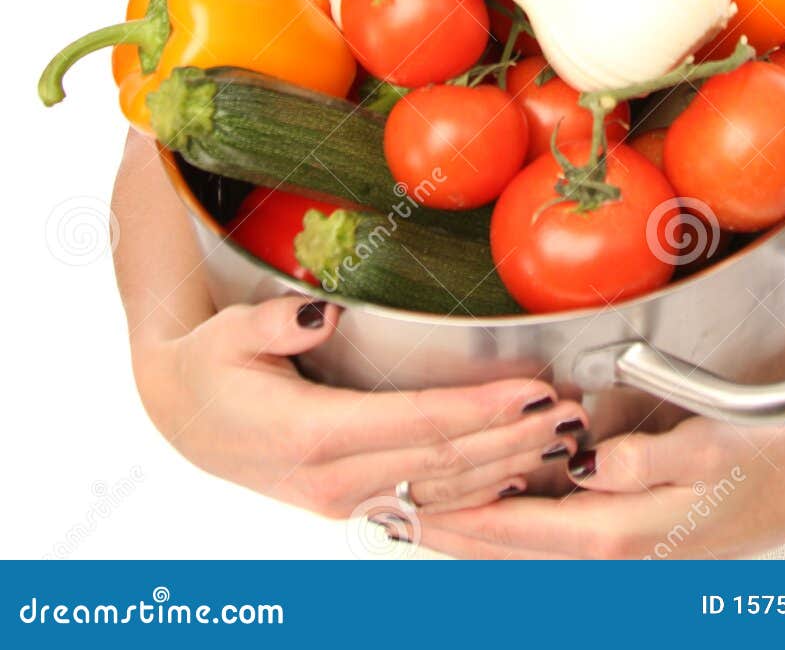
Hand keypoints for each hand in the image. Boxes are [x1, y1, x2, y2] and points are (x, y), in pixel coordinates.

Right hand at [133, 293, 590, 520]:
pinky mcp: (354, 502)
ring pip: (444, 492)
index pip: (416, 425)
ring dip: (509, 465)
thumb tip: (319, 311)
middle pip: (444, 462)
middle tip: (571, 412)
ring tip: (563, 438)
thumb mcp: (229, 333)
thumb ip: (276, 324)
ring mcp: (346, 499)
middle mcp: (335, 479)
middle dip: (514, 437)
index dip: (480, 409)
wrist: (180, 418)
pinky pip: (426, 507)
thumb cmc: (209, 366)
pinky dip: (478, 495)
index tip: (532, 389)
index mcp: (312, 435)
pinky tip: (515, 477)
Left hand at [407, 406, 784, 558]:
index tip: (412, 503)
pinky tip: (499, 496)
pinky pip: (560, 532)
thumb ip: (646, 460)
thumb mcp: (709, 447)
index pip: (523, 532)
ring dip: (482, 528)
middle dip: (456, 530)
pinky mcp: (636, 528)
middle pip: (516, 550)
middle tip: (393, 508)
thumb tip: (591, 464)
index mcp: (624, 533)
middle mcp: (617, 549)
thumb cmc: (764, 448)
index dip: (465, 519)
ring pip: (534, 544)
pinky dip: (519, 521)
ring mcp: (627, 543)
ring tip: (425, 507)